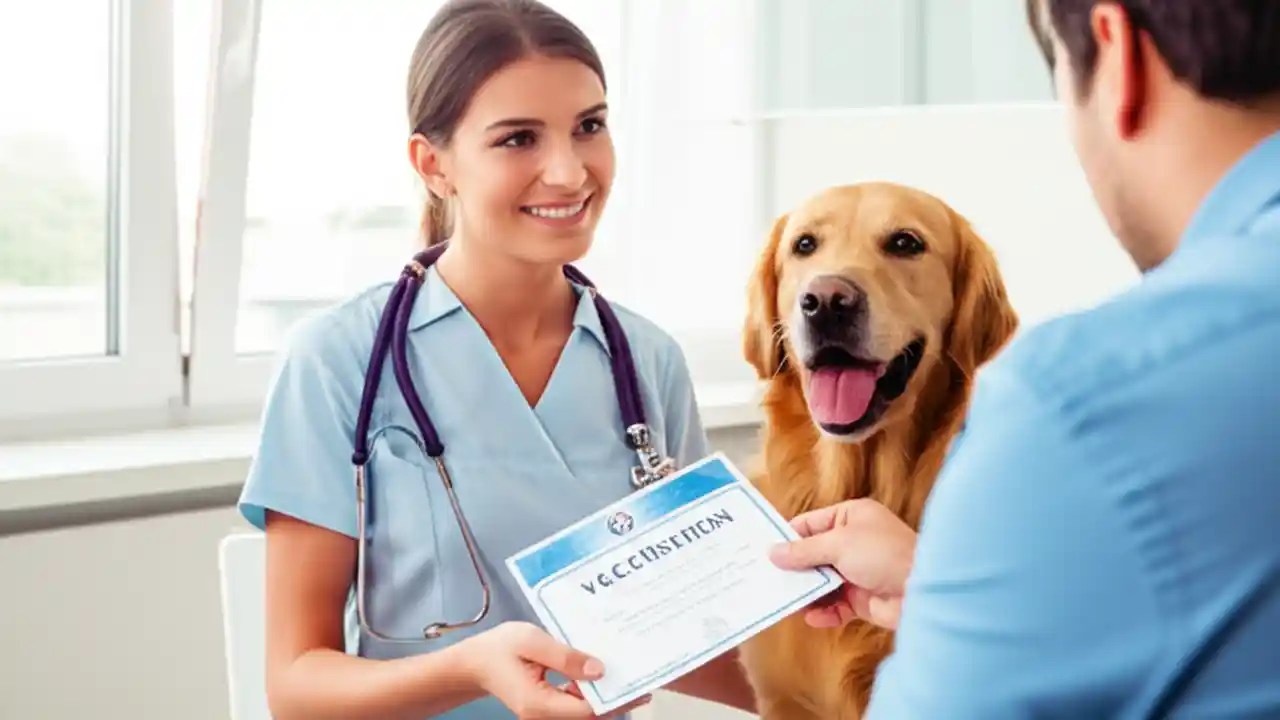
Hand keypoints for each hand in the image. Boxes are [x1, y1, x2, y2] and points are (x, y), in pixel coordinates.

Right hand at [468, 621, 651, 718]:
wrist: (476, 662)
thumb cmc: (500, 648)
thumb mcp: (532, 642)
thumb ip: (565, 657)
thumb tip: (599, 670)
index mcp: (539, 704)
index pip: (587, 709)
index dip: (615, 698)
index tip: (638, 682)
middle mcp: (544, 717)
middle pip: (590, 714)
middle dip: (616, 697)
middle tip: (642, 675)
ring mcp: (546, 717)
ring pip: (585, 711)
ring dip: (606, 694)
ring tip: (629, 671)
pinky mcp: (549, 710)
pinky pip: (576, 706)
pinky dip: (592, 692)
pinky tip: (604, 674)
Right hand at [768, 499, 915, 629]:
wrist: (923, 590)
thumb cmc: (885, 554)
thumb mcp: (838, 544)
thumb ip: (804, 551)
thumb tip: (773, 553)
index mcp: (851, 516)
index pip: (811, 524)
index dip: (788, 537)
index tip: (764, 550)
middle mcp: (854, 541)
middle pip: (813, 554)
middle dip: (795, 568)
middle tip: (767, 578)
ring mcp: (858, 570)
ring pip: (822, 581)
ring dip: (807, 591)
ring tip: (787, 600)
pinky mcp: (863, 598)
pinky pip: (836, 604)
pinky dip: (824, 611)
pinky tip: (813, 616)